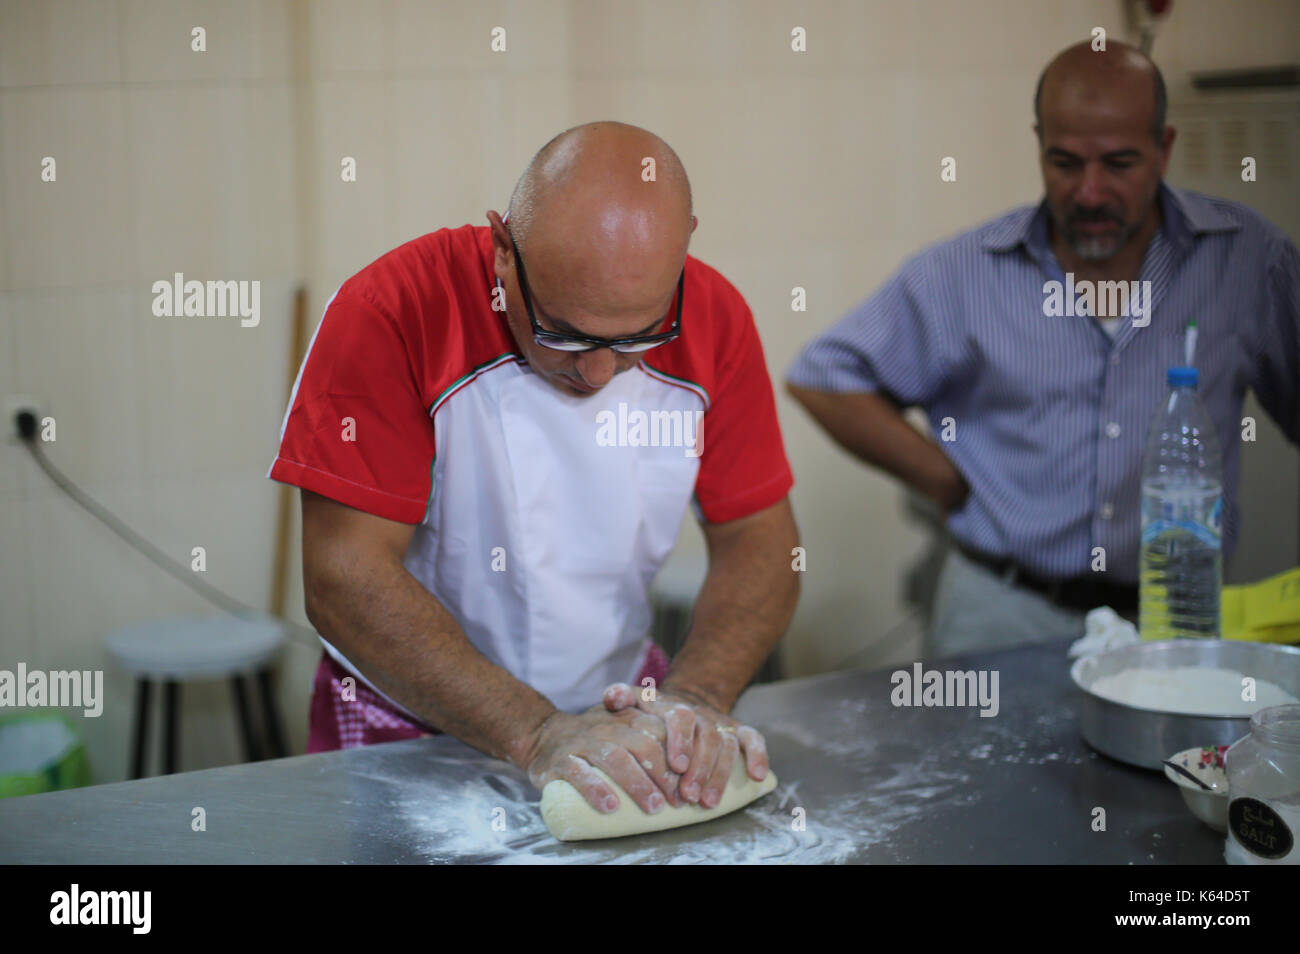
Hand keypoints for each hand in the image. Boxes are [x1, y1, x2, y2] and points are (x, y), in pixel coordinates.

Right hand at [523, 707, 681, 813]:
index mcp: (627, 716)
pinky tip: (611, 806)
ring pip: (615, 758)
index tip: (690, 781)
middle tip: (676, 802)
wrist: (543, 735)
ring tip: (653, 807)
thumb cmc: (596, 739)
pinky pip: (579, 773)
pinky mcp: (560, 761)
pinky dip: (596, 790)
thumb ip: (653, 738)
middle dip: (664, 775)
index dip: (680, 755)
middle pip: (643, 745)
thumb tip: (690, 773)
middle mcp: (607, 725)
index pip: (661, 729)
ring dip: (638, 784)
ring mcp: (583, 742)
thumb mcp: (623, 727)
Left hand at [601, 683, 769, 808]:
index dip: (681, 741)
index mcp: (674, 707)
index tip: (677, 767)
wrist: (683, 703)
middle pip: (706, 738)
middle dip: (700, 769)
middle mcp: (700, 714)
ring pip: (727, 746)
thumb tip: (612, 697)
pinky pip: (754, 739)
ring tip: (708, 803)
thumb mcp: (634, 701)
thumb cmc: (652, 712)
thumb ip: (621, 697)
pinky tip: (758, 777)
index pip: (681, 718)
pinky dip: (759, 756)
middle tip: (688, 796)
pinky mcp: (738, 731)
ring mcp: (720, 723)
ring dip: (720, 775)